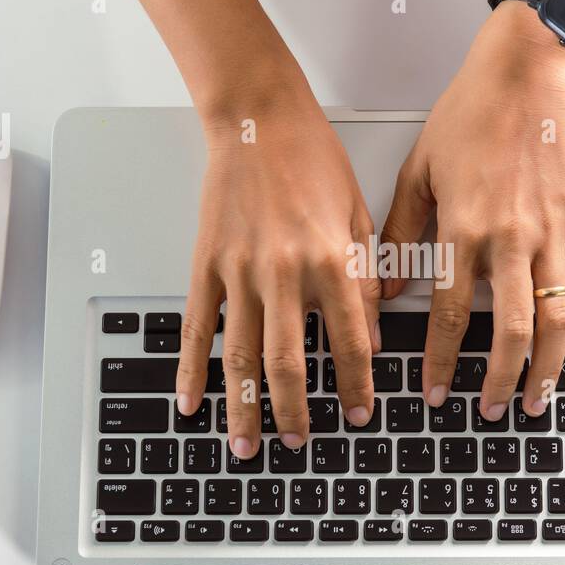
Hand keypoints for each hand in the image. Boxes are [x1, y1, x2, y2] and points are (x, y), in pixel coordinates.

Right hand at [175, 85, 380, 457]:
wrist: (258, 118)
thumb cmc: (313, 158)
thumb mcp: (359, 215)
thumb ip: (366, 277)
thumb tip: (372, 333)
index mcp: (332, 261)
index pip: (350, 343)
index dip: (357, 386)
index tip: (361, 414)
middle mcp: (285, 273)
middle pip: (288, 364)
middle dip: (296, 412)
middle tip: (300, 443)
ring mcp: (240, 272)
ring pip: (239, 357)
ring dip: (243, 407)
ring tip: (246, 446)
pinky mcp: (206, 265)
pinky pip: (197, 328)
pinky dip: (193, 370)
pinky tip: (191, 401)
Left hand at [380, 2, 564, 421]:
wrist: (523, 74)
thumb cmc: (470, 114)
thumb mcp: (417, 172)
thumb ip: (400, 234)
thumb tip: (380, 286)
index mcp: (464, 227)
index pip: (450, 313)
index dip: (442, 360)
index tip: (435, 391)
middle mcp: (510, 237)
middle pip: (510, 329)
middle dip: (500, 380)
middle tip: (491, 410)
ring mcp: (552, 232)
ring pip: (556, 316)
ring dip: (549, 366)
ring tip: (540, 398)